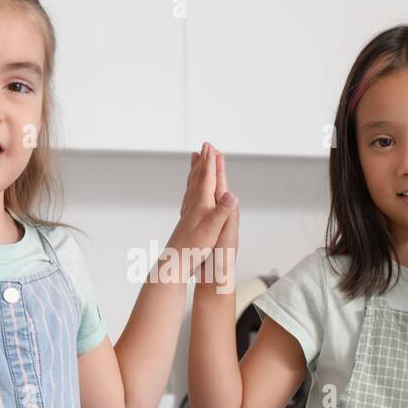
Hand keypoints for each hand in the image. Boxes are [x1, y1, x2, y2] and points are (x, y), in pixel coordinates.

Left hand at [171, 142, 237, 278]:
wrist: (175, 262)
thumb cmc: (194, 248)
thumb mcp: (213, 229)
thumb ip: (223, 210)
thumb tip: (233, 194)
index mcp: (201, 204)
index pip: (207, 178)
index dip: (210, 162)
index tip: (211, 146)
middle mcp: (192, 204)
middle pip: (198, 178)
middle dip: (203, 161)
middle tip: (205, 146)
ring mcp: (188, 211)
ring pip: (192, 185)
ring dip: (196, 170)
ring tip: (195, 159)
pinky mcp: (186, 219)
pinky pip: (189, 196)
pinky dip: (192, 186)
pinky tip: (191, 189)